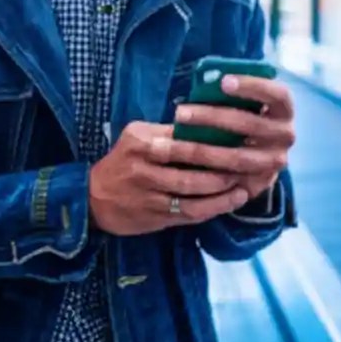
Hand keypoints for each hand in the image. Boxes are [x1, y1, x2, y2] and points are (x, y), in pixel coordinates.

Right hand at [88, 122, 249, 235]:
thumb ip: (169, 134)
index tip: (240, 137)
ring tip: (243, 186)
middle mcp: (143, 164)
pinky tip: (229, 203)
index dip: (215, 138)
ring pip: (193, 191)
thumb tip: (213, 126)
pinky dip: (212, 209)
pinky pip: (188, 213)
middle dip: (223, 163)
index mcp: (142, 140)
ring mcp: (148, 192)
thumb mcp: (138, 137)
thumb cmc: (124, 162)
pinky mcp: (153, 216)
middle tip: (249, 162)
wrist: (92, 198)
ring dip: (222, 190)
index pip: (184, 137)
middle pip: (191, 162)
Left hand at [173, 74, 294, 200]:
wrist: (256, 157)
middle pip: (250, 125)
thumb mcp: (245, 103)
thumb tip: (205, 81)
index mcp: (284, 110)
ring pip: (236, 158)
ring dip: (200, 150)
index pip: (277, 94)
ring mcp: (273, 164)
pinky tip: (177, 170)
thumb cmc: (242, 117)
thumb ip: (232, 94)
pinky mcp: (258, 186)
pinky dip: (203, 177)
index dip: (252, 87)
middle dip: (212, 118)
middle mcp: (285, 136)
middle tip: (180, 113)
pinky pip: (230, 185)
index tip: (223, 81)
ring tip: (169, 142)